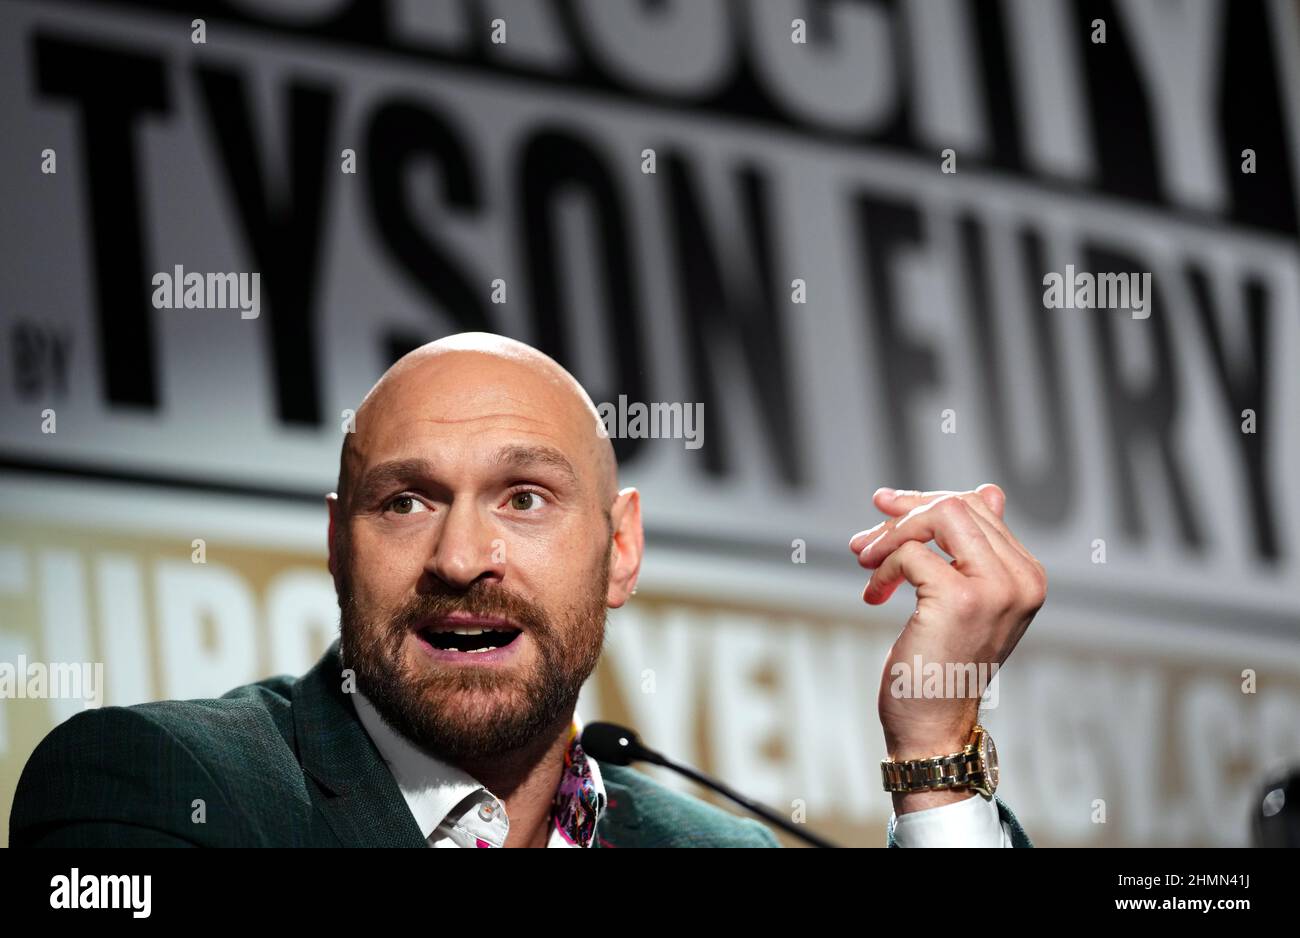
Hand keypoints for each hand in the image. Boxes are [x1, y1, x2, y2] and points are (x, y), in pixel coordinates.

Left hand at [848, 483, 1045, 813]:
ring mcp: (997, 588)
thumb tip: (987, 490)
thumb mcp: (965, 598)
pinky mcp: (960, 599)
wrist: (933, 728)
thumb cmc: (940, 665)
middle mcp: (1023, 579)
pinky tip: (873, 597)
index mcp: (1028, 576)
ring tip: (863, 562)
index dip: (925, 504)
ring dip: (890, 535)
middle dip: (903, 515)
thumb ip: (973, 548)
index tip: (885, 508)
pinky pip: (911, 552)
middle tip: (865, 542)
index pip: (979, 507)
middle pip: (957, 505)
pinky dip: (882, 569)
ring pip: (939, 517)